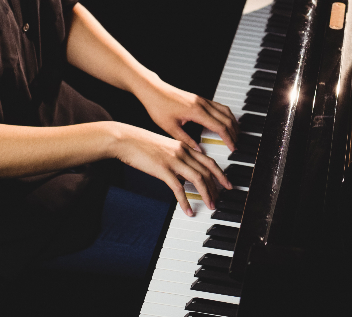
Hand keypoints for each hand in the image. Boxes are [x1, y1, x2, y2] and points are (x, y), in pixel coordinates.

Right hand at [112, 124, 231, 214]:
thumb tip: (183, 174)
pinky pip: (179, 189)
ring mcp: (173, 160)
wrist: (125, 139)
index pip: (208, 161)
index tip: (227, 184)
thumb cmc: (141, 144)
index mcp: (184, 146)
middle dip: (217, 187)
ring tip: (210, 206)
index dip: (220, 173)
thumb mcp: (164, 148)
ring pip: (198, 179)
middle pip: (207, 171)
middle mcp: (182, 152)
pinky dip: (186, 201)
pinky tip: (188, 211)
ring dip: (207, 195)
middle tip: (220, 200)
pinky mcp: (163, 170)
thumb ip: (176, 158)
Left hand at [140, 78, 239, 151]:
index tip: (232, 148)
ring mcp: (202, 100)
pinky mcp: (200, 98)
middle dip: (234, 132)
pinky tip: (224, 122)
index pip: (220, 127)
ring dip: (232, 123)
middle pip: (227, 119)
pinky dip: (226, 115)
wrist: (152, 90)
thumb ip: (186, 140)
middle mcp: (203, 104)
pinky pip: (219, 106)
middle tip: (236, 144)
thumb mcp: (170, 128)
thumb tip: (198, 150)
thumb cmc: (158, 107)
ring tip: (234, 134)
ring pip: (225, 111)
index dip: (228, 139)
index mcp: (197, 112)